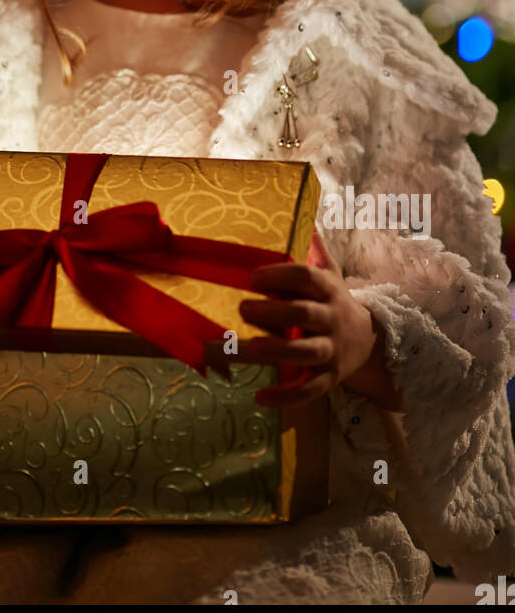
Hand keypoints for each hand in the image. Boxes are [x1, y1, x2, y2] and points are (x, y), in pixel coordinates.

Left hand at [237, 228, 376, 407]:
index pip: (306, 277)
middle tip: (242, 310)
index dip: (280, 275)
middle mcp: (331, 319)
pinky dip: (286, 397)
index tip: (252, 276)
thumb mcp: (331, 274)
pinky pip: (309, 390)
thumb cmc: (335, 303)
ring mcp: (331, 350)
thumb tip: (306, 215)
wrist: (370, 343)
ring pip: (305, 352)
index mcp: (328, 289)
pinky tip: (260, 396)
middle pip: (304, 313)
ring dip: (275, 351)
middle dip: (272, 312)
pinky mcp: (329, 378)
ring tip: (248, 348)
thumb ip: (315, 249)